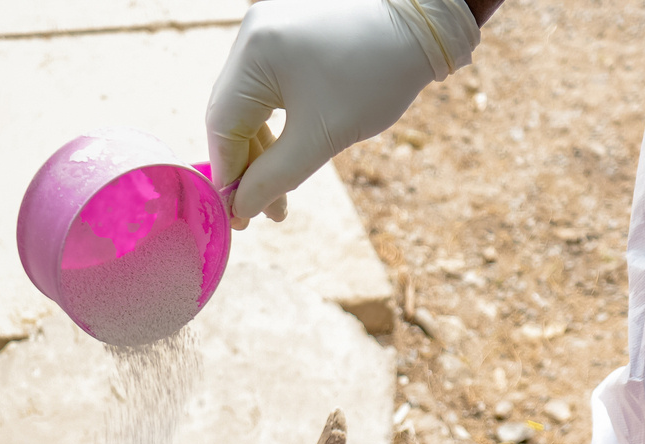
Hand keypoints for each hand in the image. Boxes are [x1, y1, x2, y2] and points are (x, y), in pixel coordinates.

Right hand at [207, 0, 478, 228]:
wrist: (422, 24)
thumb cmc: (377, 76)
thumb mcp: (322, 136)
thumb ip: (274, 177)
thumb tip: (242, 208)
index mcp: (254, 52)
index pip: (222, 125)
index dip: (229, 176)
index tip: (239, 217)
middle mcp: (250, 33)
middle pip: (231, 113)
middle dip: (246, 166)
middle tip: (262, 211)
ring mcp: (266, 30)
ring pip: (248, 103)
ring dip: (261, 148)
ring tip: (279, 192)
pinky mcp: (283, 34)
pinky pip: (265, 87)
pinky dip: (274, 122)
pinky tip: (287, 153)